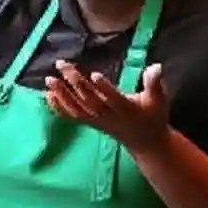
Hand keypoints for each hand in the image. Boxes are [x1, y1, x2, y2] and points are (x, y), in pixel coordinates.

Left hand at [44, 60, 169, 152]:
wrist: (145, 143)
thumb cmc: (153, 117)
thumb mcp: (159, 99)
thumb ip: (155, 83)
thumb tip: (156, 66)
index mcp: (127, 109)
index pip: (114, 99)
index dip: (104, 88)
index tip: (94, 75)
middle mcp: (109, 116)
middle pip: (90, 100)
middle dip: (75, 83)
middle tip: (62, 64)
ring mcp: (98, 121)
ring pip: (77, 109)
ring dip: (62, 95)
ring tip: (49, 79)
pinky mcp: (91, 123)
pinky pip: (73, 116)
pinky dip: (60, 107)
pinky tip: (48, 94)